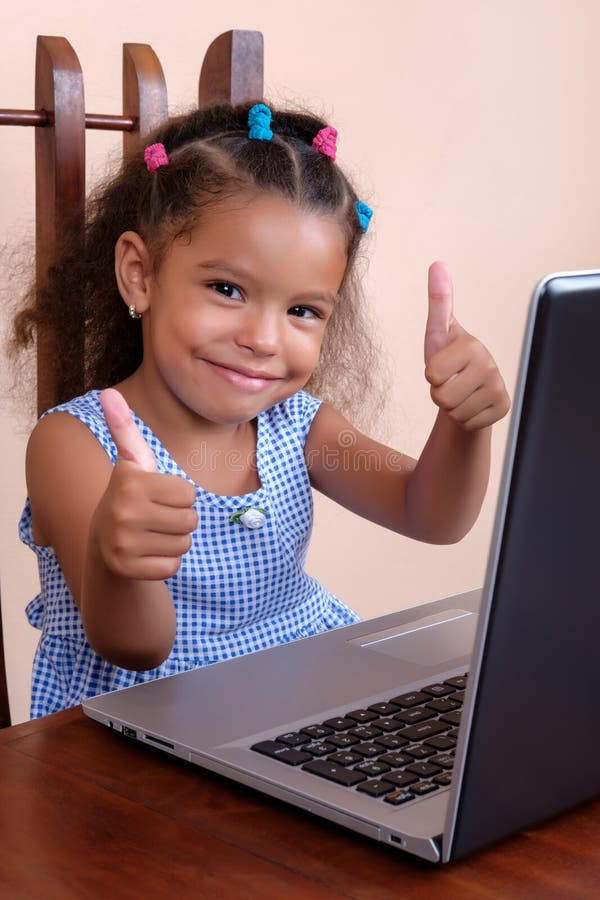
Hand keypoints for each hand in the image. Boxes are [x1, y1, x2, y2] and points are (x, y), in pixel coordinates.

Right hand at [90, 388, 197, 579]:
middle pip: (191, 520)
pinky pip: (173, 566)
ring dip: (174, 541)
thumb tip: (109, 392)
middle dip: (180, 520)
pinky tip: (146, 554)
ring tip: (151, 534)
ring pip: (184, 544)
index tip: (156, 496)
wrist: (103, 544)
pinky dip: (165, 563)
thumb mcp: (131, 463)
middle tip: (155, 518)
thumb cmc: (129, 497)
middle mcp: (122, 512)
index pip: (189, 493)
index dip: (179, 496)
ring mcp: (122, 543)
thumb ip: (124, 428)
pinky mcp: (127, 569)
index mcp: (129, 481)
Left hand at [424, 261, 509, 430]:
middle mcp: (490, 365)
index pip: (432, 374)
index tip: (442, 367)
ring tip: (460, 393)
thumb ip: (437, 301)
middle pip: (442, 396)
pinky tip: (471, 405)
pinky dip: (465, 418)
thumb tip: (438, 264)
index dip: (431, 376)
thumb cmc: (448, 360)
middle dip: (440, 394)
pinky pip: (468, 423)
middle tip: (450, 383)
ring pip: (454, 412)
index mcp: (472, 345)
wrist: (467, 391)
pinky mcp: (503, 408)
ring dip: (451, 407)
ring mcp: (498, 388)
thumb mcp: (438, 332)